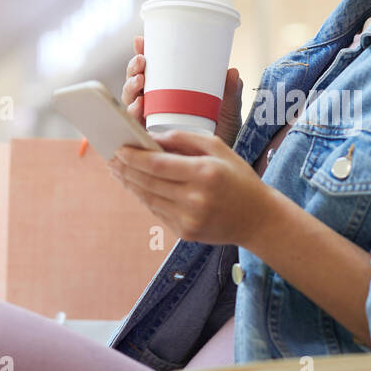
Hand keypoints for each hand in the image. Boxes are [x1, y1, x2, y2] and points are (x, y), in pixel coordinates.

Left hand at [106, 129, 269, 245]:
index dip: (134, 157)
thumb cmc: (239, 178)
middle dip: (126, 169)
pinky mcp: (185, 233)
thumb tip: (152, 138)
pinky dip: (144, 197)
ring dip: (130, 184)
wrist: (259, 219)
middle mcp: (195, 198)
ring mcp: (189, 219)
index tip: (118, 149)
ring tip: (118, 171)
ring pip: (148, 198)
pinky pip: (157, 211)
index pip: (158, 164)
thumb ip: (185, 139)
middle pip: (148, 182)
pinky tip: (137, 186)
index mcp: (205, 173)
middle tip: (111, 158)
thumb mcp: (219, 149)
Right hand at [123, 35, 243, 147]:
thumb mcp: (229, 109)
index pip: (151, 68)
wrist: (220, 163)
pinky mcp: (149, 137)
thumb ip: (230, 92)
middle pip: (135, 81)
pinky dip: (131, 114)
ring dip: (130, 87)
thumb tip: (232, 72)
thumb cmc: (222, 132)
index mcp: (169, 90)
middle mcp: (156, 103)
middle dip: (133, 68)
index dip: (141, 53)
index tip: (140, 41)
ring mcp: (150, 120)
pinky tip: (138, 107)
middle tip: (142, 62)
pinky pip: (133, 125)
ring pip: (130, 99)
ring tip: (141, 81)